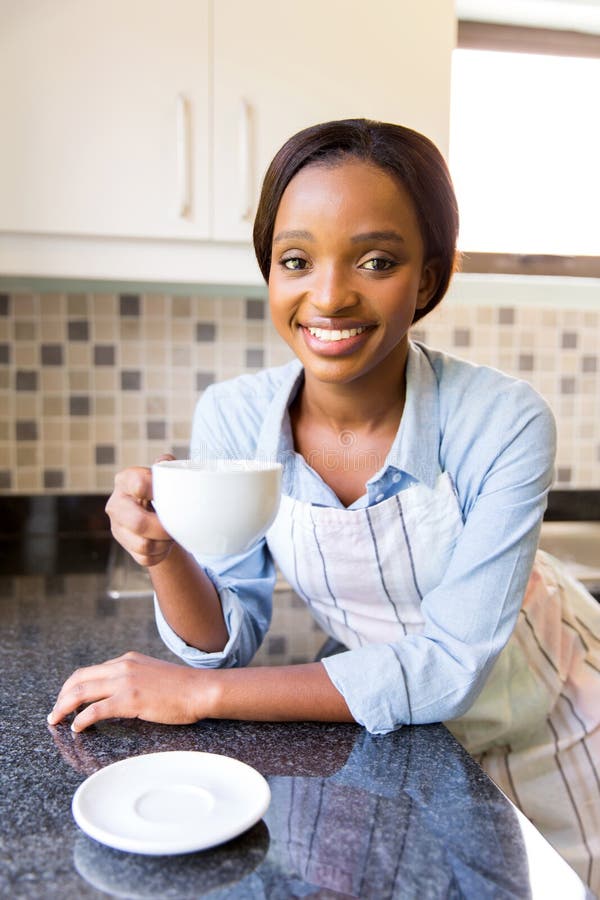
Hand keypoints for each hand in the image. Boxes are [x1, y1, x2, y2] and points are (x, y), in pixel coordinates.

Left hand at [47, 651, 213, 732]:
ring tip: (56, 720)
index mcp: (127, 660)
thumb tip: (117, 694)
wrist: (200, 690)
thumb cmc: (182, 688)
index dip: (73, 686)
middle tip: (54, 713)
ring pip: (81, 691)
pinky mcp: (130, 699)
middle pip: (79, 678)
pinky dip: (81, 719)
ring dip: (63, 707)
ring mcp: (125, 682)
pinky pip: (95, 710)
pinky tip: (77, 728)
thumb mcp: (151, 674)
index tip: (65, 700)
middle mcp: (122, 666)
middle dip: (61, 696)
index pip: (90, 671)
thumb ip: (133, 679)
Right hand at [105, 454, 175, 566]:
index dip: (158, 492)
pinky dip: (161, 553)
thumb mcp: (165, 472)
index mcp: (125, 480)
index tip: (173, 496)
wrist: (155, 510)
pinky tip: (165, 542)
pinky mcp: (125, 547)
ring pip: (144, 545)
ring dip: (164, 542)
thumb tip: (174, 470)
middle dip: (164, 528)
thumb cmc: (162, 488)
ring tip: (172, 532)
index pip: (140, 485)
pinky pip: (146, 558)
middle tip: (177, 524)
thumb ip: (168, 466)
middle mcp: (116, 504)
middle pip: (139, 523)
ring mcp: (117, 527)